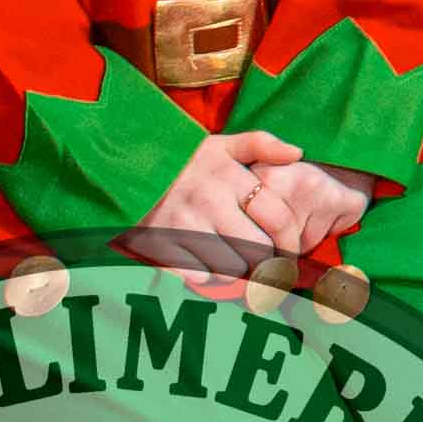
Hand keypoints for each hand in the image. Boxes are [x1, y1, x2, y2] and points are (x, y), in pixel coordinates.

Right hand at [135, 127, 357, 294]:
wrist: (125, 171)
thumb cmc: (182, 160)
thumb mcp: (220, 144)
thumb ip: (261, 144)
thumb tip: (297, 153)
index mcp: (231, 178)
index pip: (279, 219)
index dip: (291, 242)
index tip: (290, 253)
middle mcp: (210, 202)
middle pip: (258, 250)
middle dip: (265, 260)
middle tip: (261, 260)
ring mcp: (184, 226)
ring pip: (231, 268)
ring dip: (236, 270)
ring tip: (233, 259)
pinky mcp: (161, 246)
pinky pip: (199, 277)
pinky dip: (207, 276)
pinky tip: (205, 262)